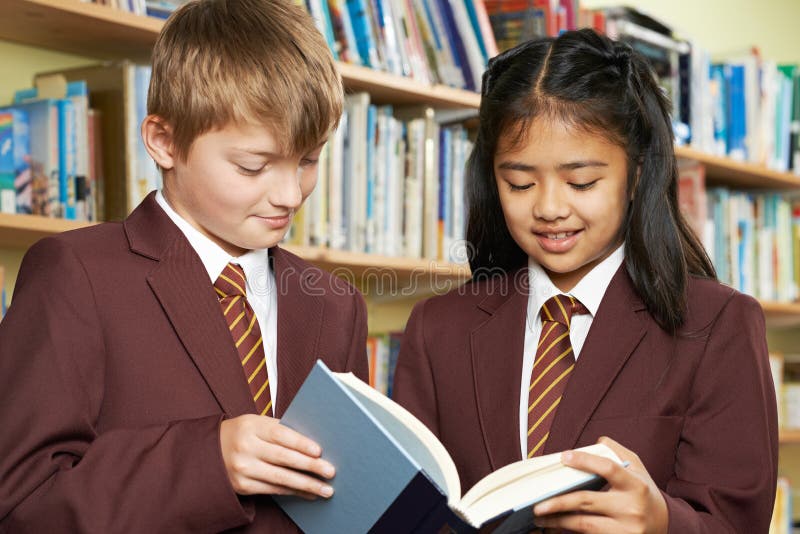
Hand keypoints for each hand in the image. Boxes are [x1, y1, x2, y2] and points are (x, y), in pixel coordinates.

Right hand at [220, 414, 334, 498]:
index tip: (319, 451)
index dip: (301, 443)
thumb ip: (280, 431)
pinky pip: (273, 490)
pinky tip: (308, 493)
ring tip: (325, 489)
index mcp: (252, 427)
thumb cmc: (244, 433)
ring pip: (280, 478)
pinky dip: (293, 492)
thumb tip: (314, 445)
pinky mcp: (242, 486)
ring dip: (306, 485)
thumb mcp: (257, 424)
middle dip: (310, 467)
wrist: (210, 451)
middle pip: (283, 458)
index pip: (280, 435)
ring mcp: (243, 468)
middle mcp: (246, 448)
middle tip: (330, 472)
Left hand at [532, 437, 667, 532]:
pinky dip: (568, 532)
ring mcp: (626, 529)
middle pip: (586, 501)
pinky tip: (554, 528)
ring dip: (558, 520)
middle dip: (558, 502)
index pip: (607, 468)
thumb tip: (596, 441)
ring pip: (583, 524)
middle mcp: (631, 508)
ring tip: (540, 517)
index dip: (584, 461)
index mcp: (635, 484)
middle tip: (537, 502)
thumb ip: (617, 452)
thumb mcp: (638, 468)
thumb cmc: (644, 493)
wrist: (666, 525)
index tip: (563, 457)